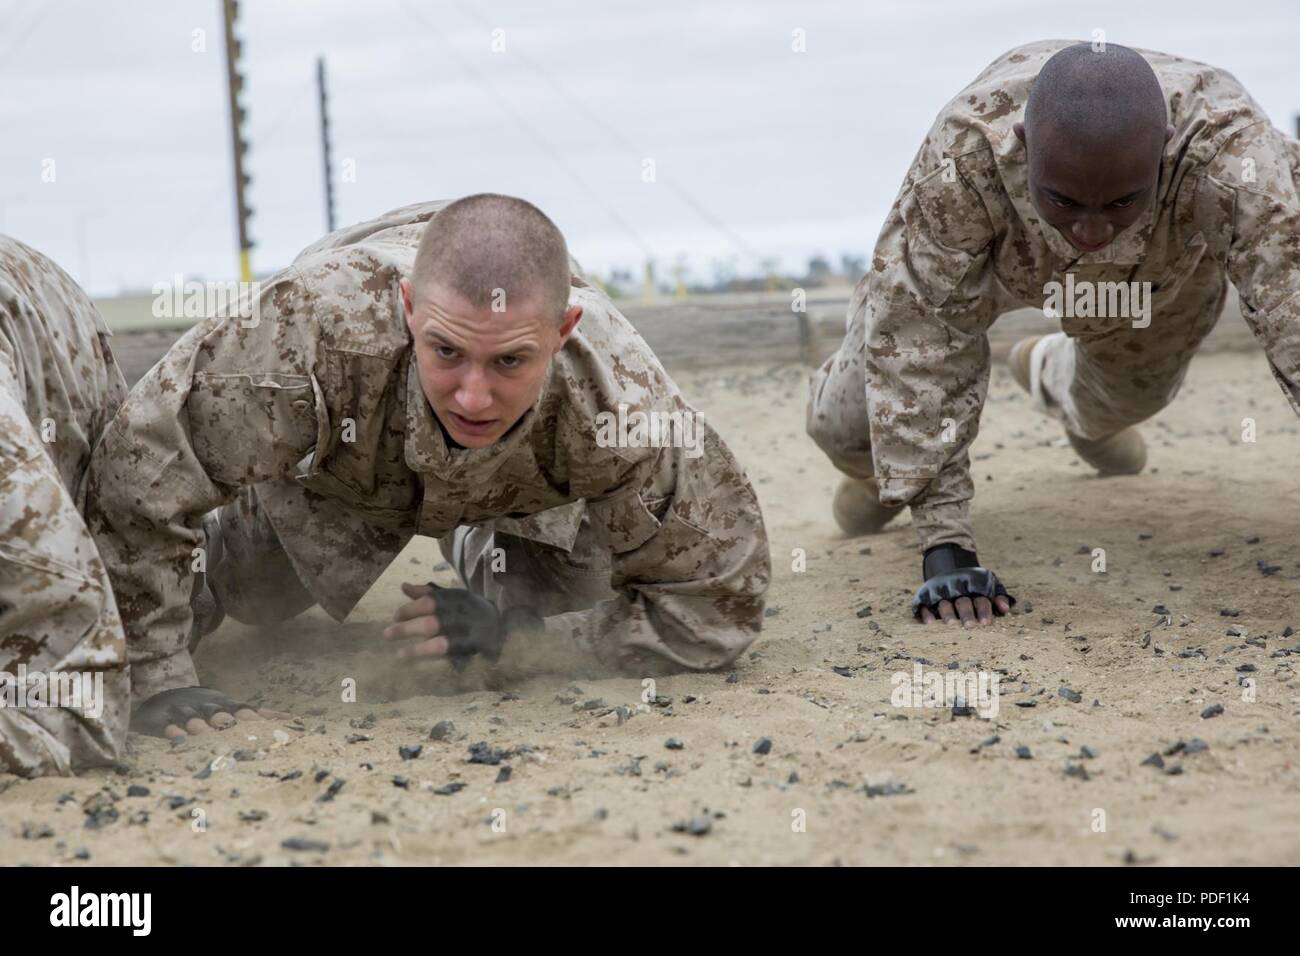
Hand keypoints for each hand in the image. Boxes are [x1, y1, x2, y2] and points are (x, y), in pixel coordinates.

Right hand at [131, 686, 287, 738]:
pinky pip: (168, 726)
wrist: (163, 698)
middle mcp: (208, 707)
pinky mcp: (162, 719)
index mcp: (226, 706)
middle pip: (223, 716)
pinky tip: (177, 739)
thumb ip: (259, 716)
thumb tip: (291, 719)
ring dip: (203, 728)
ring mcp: (186, 712)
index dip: (262, 719)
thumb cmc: (207, 708)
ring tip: (209, 739)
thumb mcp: (231, 708)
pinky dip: (173, 732)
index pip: (247, 712)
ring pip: (195, 720)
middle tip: (250, 736)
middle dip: (235, 725)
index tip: (279, 727)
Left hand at [382, 582, 540, 668]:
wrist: (503, 626)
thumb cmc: (469, 610)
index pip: (428, 602)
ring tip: (400, 655)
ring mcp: (468, 637)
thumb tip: (404, 587)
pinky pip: (451, 662)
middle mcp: (461, 618)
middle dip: (406, 630)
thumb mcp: (453, 597)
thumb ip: (428, 593)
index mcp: (456, 600)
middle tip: (386, 635)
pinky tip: (419, 668)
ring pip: (441, 645)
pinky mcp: (473, 655)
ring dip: (417, 651)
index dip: (408, 610)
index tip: (395, 617)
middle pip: (431, 623)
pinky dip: (435, 665)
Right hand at [912, 544, 1013, 628]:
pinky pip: (923, 603)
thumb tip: (1006, 609)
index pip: (980, 599)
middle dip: (966, 613)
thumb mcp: (990, 584)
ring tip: (951, 623)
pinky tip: (929, 622)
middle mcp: (956, 587)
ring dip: (947, 613)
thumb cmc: (975, 584)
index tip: (986, 622)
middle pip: (962, 602)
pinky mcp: (925, 595)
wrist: (949, 564)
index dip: (983, 610)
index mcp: (974, 585)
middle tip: (970, 626)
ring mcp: (939, 591)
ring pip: (943, 603)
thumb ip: (999, 596)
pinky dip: (925, 612)